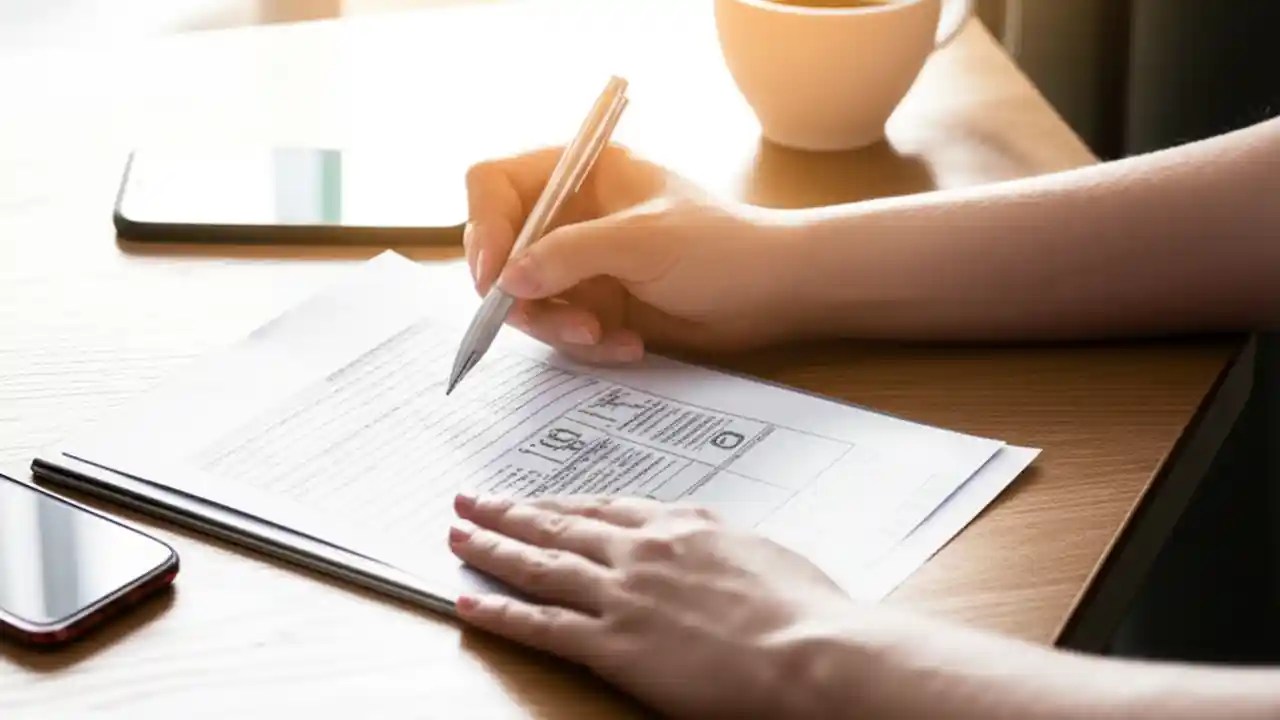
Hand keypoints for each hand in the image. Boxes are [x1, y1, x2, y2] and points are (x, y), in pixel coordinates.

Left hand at [447, 493, 855, 717]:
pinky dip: (500, 614)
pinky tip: (469, 604)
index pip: (604, 507)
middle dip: (509, 512)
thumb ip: (719, 543)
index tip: (534, 498)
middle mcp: (641, 550)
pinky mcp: (612, 645)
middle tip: (470, 499)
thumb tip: (706, 545)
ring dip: (491, 549)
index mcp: (681, 524)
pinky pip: (542, 625)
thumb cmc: (804, 610)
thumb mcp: (761, 552)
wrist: (810, 652)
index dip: (560, 502)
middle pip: (559, 524)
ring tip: (456, 535)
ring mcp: (622, 595)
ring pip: (539, 565)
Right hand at [463, 146, 802, 362]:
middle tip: (566, 322)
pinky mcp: (594, 304)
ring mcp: (579, 262)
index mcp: (578, 174)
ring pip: (527, 300)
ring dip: (559, 327)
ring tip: (604, 335)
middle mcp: (569, 215)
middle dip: (526, 296)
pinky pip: (561, 330)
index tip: (496, 277)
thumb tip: (507, 279)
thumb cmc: (720, 247)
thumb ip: (570, 254)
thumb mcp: (642, 242)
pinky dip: (587, 344)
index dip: (484, 228)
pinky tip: (629, 346)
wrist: (772, 294)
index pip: (494, 185)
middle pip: (500, 252)